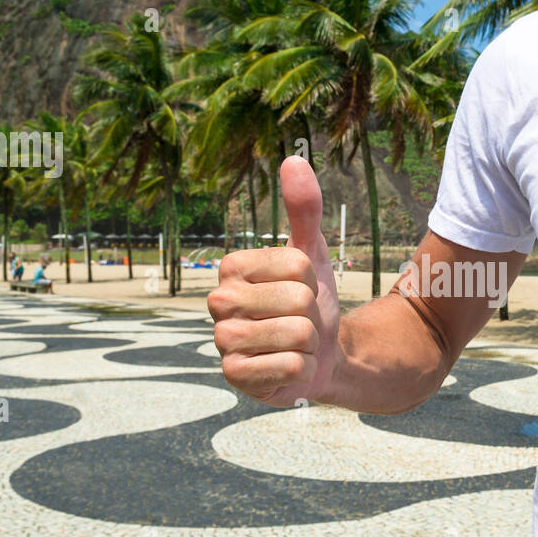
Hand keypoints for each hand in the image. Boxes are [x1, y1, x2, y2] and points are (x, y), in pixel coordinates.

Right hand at [208, 156, 340, 406]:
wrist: (320, 354)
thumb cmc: (309, 301)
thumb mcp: (311, 252)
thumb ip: (304, 208)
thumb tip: (293, 159)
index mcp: (231, 266)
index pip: (297, 266)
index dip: (311, 281)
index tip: (299, 289)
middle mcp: (217, 302)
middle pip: (299, 301)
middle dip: (312, 314)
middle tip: (298, 320)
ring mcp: (222, 343)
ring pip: (297, 335)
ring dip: (308, 343)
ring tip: (293, 344)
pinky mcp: (235, 377)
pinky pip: (291, 367)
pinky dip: (302, 370)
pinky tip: (287, 368)